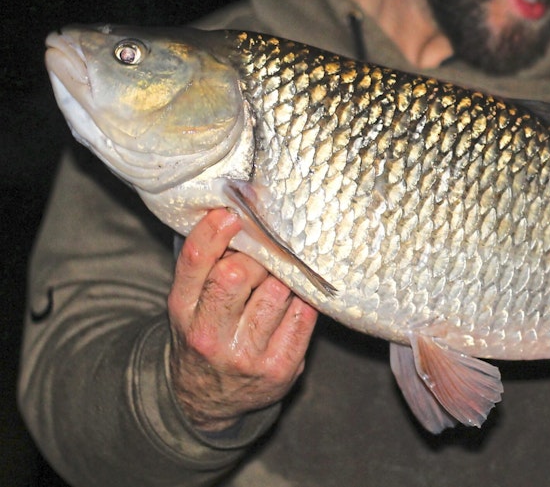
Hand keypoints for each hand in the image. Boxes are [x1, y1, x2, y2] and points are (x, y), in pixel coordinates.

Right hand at [167, 209, 318, 431]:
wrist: (206, 400)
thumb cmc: (206, 332)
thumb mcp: (190, 302)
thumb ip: (207, 263)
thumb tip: (236, 211)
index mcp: (182, 311)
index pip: (194, 264)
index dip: (213, 234)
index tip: (231, 213)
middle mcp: (208, 336)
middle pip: (238, 274)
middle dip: (258, 256)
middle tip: (267, 253)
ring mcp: (244, 355)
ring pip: (276, 291)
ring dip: (285, 276)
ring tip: (282, 277)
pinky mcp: (278, 369)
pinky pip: (303, 315)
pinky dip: (304, 299)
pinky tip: (299, 297)